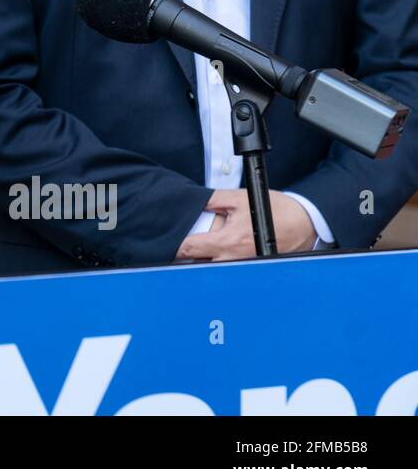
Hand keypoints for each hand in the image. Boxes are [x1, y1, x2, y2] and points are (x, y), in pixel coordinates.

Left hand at [175, 189, 316, 260]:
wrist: (305, 223)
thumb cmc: (275, 210)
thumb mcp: (240, 198)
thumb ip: (213, 200)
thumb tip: (194, 201)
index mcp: (229, 241)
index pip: (191, 249)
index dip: (175, 247)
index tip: (163, 245)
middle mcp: (234, 259)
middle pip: (198, 266)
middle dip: (185, 260)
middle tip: (173, 252)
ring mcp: (243, 266)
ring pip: (212, 271)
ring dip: (202, 264)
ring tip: (193, 255)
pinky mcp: (251, 268)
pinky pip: (228, 270)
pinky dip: (218, 265)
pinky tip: (214, 259)